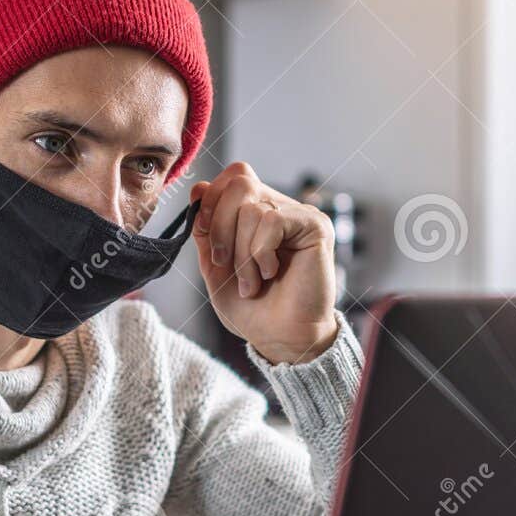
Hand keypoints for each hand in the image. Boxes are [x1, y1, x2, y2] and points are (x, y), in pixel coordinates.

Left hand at [189, 163, 338, 364]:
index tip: (207, 241)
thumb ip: (206, 228)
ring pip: (251, 208)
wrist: (280, 338)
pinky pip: (272, 221)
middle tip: (224, 263)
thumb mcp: (215, 265)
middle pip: (239, 181)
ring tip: (252, 282)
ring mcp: (299, 215)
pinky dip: (261, 253)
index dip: (210, 202)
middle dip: (220, 227)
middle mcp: (280, 207)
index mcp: (257, 212)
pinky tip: (271, 272)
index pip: (232, 177)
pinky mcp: (315, 226)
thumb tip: (200, 188)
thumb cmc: (252, 307)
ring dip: (242, 254)